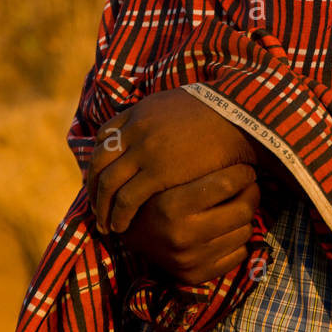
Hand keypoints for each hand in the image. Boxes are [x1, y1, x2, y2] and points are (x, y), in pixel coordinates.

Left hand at [87, 88, 258, 235]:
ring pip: (108, 183)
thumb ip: (158, 116)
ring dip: (102, 207)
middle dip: (93, 187)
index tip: (100, 178)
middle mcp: (135, 129)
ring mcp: (144, 150)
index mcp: (140, 112)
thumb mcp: (176, 105)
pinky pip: (127, 198)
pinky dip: (119, 214)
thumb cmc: (217, 112)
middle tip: (96, 206)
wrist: (238, 116)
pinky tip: (121, 225)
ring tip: (106, 224)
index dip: (98, 161)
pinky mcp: (158, 172)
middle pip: (99, 162)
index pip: (104, 138)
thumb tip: (153, 125)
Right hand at [119, 163, 260, 285]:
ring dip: (245, 217)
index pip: (227, 184)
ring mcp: (190, 260)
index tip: (244, 169)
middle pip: (243, 210)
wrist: (129, 232)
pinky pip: (239, 255)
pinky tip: (226, 230)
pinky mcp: (196, 276)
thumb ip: (199, 168)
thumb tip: (241, 156)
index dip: (243, 173)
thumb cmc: (155, 194)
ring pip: (245, 232)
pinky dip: (237, 240)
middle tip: (248, 185)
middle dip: (252, 193)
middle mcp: (182, 236)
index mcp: (172, 205)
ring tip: (236, 206)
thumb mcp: (168, 175)